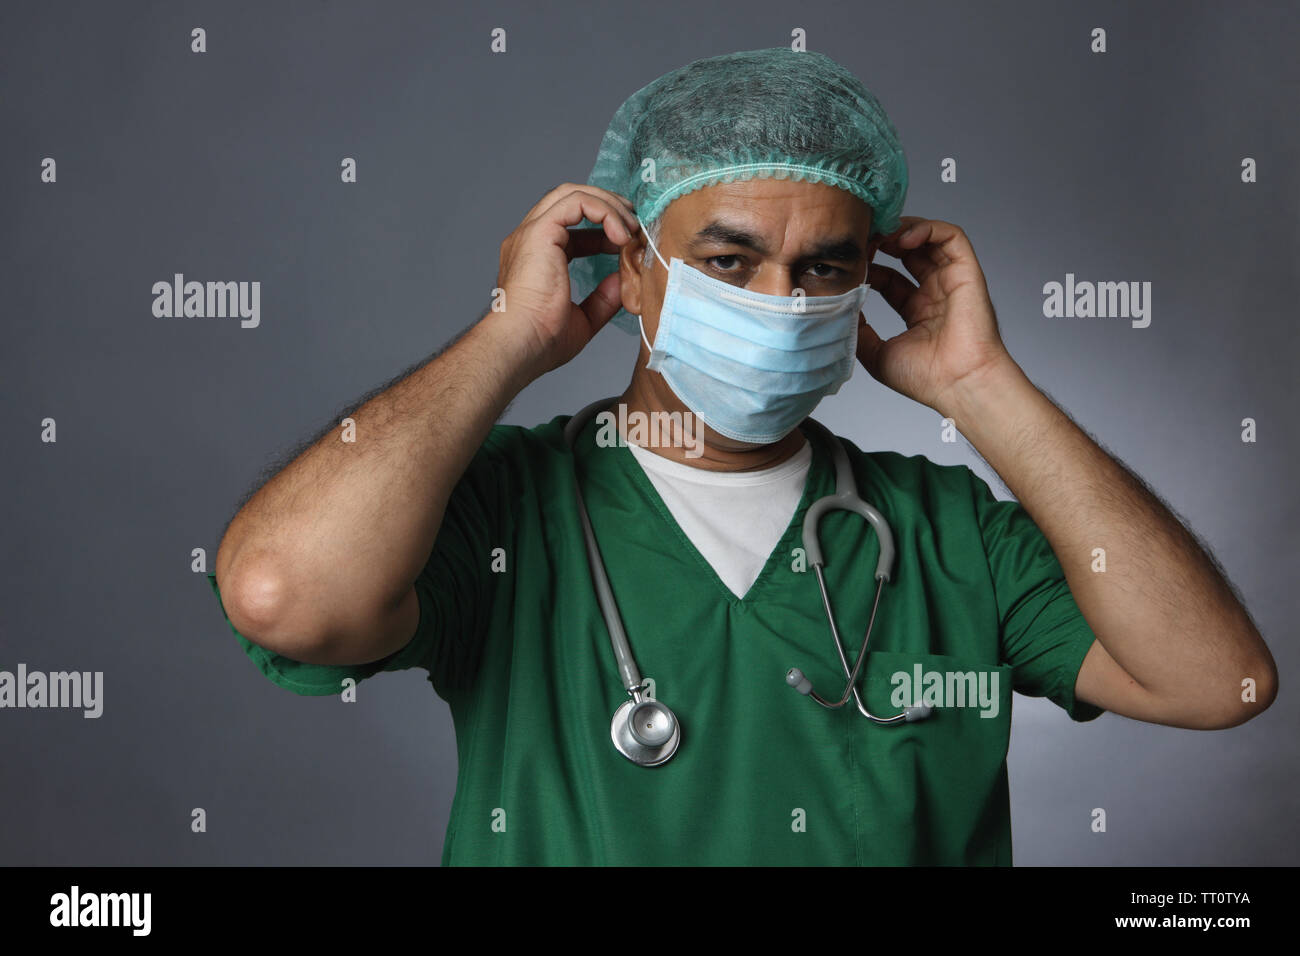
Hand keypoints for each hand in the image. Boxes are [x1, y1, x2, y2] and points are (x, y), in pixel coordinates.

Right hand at [496, 183, 639, 375]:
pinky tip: (621, 234)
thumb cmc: (543, 340)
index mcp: (535, 256)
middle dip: (606, 205)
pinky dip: (604, 212)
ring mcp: (532, 232)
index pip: (571, 227)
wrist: (524, 344)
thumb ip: (603, 298)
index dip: (604, 230)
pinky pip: (577, 202)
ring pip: (573, 194)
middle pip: (570, 199)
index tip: (628, 244)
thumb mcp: (584, 319)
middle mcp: (530, 239)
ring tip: (631, 227)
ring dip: (608, 205)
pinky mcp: (540, 230)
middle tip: (634, 223)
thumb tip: (622, 282)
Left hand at [858, 217, 1015, 412]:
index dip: (869, 266)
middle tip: (861, 240)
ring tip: (879, 235)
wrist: (958, 384)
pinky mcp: (966, 272)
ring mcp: (951, 281)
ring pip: (928, 239)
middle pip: (907, 254)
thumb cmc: (926, 378)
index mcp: (917, 312)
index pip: (889, 278)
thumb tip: (839, 310)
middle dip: (882, 242)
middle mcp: (935, 294)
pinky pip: (951, 237)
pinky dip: (927, 229)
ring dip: (901, 231)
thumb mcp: (876, 354)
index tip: (850, 264)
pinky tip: (902, 238)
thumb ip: (858, 331)